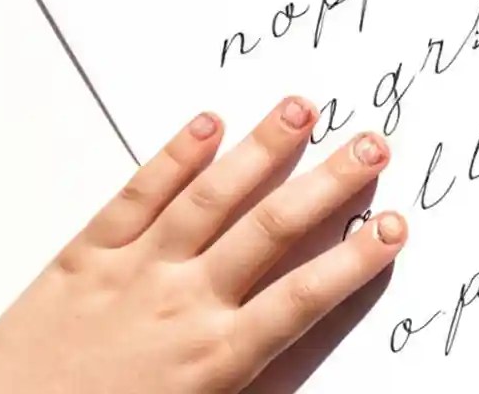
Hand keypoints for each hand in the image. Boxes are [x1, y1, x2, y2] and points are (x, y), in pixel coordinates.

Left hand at [0, 98, 405, 393]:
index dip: (354, 260)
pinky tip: (206, 124)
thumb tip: (293, 342)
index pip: (303, 298)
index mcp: (215, 358)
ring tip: (299, 110)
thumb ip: (244, 373)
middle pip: (270, 233)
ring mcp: (134, 274)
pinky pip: (135, 198)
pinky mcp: (86, 256)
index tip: (392, 227)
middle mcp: (183, 306)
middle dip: (327, 185)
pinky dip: (172, 158)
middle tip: (370, 146)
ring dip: (260, 152)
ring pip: (210, 201)